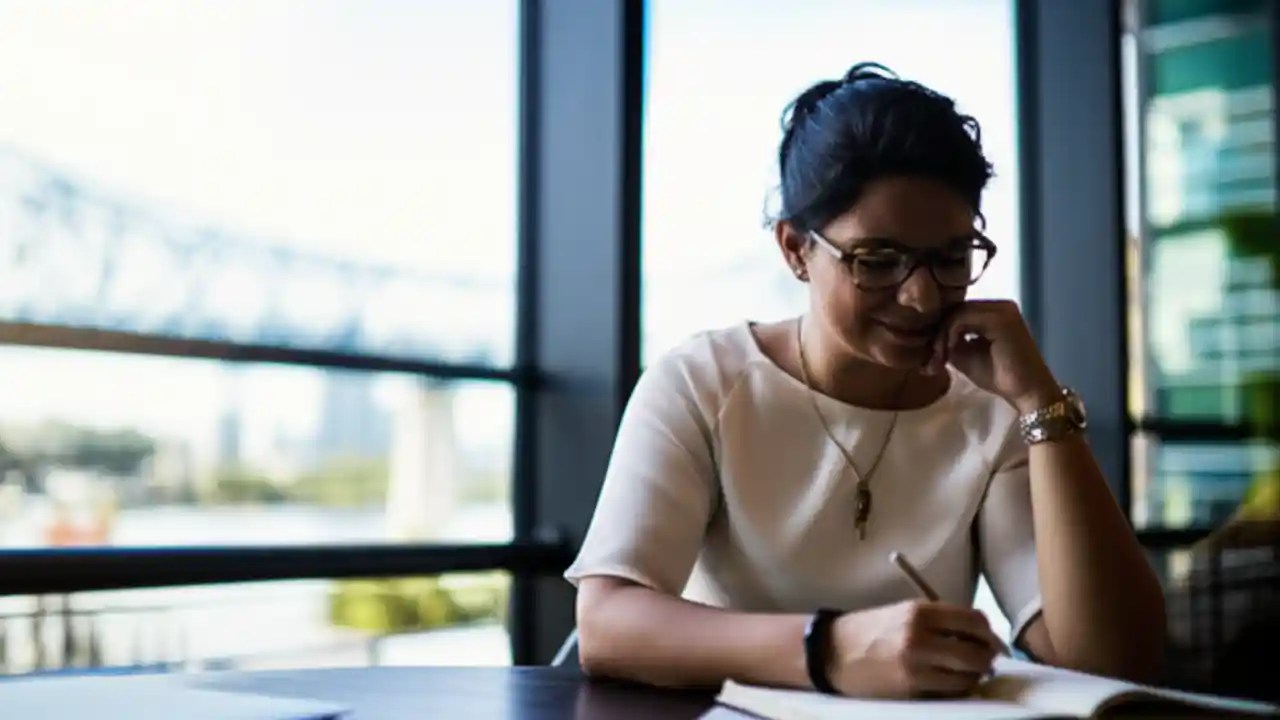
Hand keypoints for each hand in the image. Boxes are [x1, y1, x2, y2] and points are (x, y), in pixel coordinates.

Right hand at [827, 600, 1004, 697]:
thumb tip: (980, 634)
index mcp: (920, 611)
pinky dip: (959, 688)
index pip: (973, 620)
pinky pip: (950, 690)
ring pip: (967, 674)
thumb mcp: (904, 612)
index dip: (989, 632)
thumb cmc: (871, 630)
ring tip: (971, 673)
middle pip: (976, 651)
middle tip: (988, 660)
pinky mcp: (912, 687)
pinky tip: (953, 683)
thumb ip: (940, 620)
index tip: (990, 639)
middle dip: (988, 658)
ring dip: (975, 675)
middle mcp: (920, 636)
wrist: (834, 652)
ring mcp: (916, 664)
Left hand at [926, 300, 1060, 413]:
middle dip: (940, 331)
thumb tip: (930, 334)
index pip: (959, 310)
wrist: (1026, 392)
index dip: (941, 328)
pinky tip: (949, 352)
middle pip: (957, 308)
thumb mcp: (966, 355)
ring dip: (943, 334)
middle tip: (934, 356)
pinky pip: (963, 319)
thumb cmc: (999, 376)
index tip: (933, 353)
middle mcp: (1000, 306)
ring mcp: (1002, 310)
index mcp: (994, 312)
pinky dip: (950, 334)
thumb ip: (950, 340)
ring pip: (958, 312)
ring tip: (940, 357)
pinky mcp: (1000, 319)